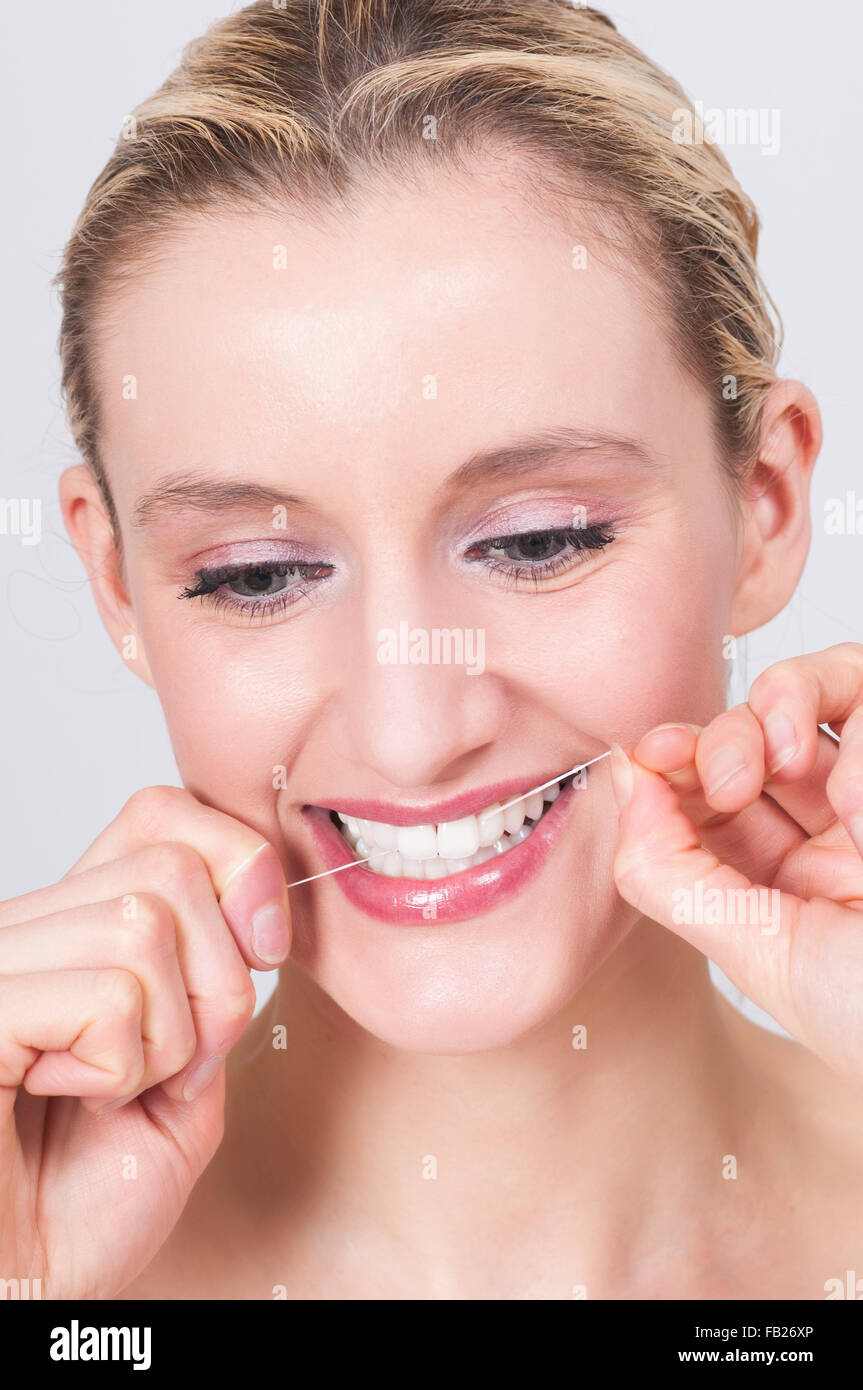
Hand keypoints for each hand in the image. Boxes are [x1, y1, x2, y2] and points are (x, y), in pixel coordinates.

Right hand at [0, 786, 290, 1298]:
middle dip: (218, 981)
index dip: (237, 863)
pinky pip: (105, 990)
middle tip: (173, 1065)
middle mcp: (27, 927)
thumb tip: (252, 901)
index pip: (163, 812)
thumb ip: (216, 983)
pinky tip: (66, 1098)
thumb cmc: (84, 1202)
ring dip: (167, 1035)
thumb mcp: (189, 1077)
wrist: (25, 1289)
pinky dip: (120, 1063)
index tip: (264, 950)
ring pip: (144, 920)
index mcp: (75, 928)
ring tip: (110, 1090)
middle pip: (171, 864)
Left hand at [610, 642, 862, 1081]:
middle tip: (728, 777)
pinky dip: (861, 731)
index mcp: (785, 878)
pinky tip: (858, 799)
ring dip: (789, 700)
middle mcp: (838, 830)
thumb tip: (623, 777)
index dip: (674, 757)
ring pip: (828, 686)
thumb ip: (671, 873)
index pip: (712, 787)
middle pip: (760, 726)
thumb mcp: (760, 956)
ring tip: (791, 756)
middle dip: (726, 733)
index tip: (648, 753)